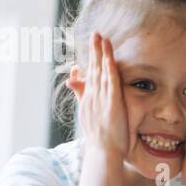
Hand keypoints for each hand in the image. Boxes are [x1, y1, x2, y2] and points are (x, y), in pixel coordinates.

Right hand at [67, 33, 129, 158]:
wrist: (102, 152)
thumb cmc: (99, 137)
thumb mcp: (88, 113)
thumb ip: (81, 96)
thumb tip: (74, 82)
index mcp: (89, 98)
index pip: (90, 74)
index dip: (92, 58)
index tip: (93, 43)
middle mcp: (93, 96)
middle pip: (93, 69)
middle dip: (94, 50)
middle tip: (96, 34)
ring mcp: (101, 100)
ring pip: (101, 72)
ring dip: (101, 55)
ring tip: (102, 39)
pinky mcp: (111, 105)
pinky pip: (110, 84)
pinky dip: (109, 70)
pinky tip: (110, 59)